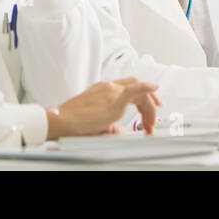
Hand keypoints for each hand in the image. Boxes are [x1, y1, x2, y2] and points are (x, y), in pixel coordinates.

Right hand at [45, 77, 161, 139]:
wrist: (62, 120)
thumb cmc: (72, 122)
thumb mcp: (95, 123)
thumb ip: (110, 126)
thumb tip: (120, 132)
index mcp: (103, 90)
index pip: (127, 87)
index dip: (141, 93)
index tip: (148, 104)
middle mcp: (108, 88)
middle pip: (136, 86)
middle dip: (150, 98)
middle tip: (156, 111)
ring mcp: (111, 92)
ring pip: (140, 92)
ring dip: (149, 107)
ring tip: (150, 123)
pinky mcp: (114, 100)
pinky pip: (136, 90)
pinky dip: (147, 88)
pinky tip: (155, 90)